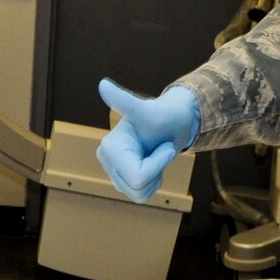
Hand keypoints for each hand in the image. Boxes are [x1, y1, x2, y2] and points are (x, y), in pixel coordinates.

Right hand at [95, 79, 199, 202]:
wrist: (175, 123)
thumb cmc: (165, 115)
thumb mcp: (148, 110)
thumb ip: (126, 102)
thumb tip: (103, 84)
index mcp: (109, 148)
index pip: (139, 176)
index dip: (158, 163)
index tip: (164, 145)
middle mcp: (107, 160)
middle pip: (138, 186)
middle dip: (157, 170)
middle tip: (160, 148)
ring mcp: (114, 172)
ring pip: (140, 194)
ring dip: (156, 176)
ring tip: (155, 154)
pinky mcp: (122, 180)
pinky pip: (142, 195)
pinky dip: (154, 182)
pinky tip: (153, 164)